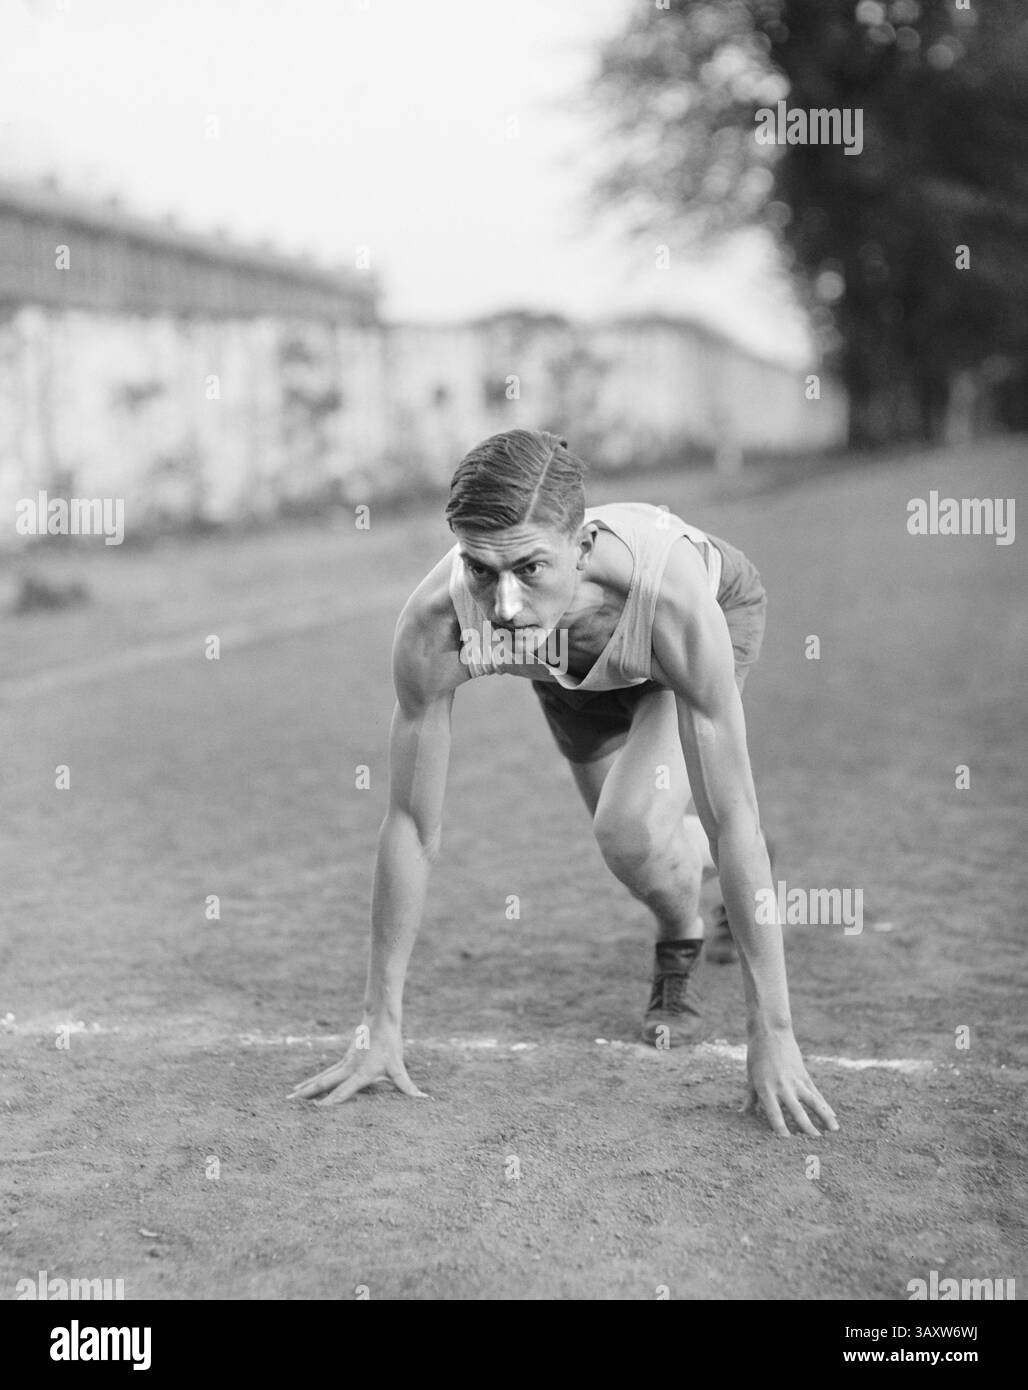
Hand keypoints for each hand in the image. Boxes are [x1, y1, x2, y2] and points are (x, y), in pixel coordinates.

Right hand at [287, 1019, 427, 1105]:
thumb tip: (424, 1099)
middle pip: (324, 1083)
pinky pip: (325, 1073)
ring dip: (305, 1088)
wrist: (381, 1019)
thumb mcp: (399, 1067)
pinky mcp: (343, 1061)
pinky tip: (302, 1087)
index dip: (331, 1102)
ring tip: (289, 1098)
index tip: (317, 1111)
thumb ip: (408, 1087)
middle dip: (307, 1094)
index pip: (343, 1091)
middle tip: (289, 1103)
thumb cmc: (390, 1044)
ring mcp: (343, 1064)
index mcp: (360, 1073)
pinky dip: (312, 1080)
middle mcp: (348, 1069)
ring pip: (321, 1077)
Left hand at [744, 1023, 838, 1137]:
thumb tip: (742, 1114)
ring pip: (813, 1102)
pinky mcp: (804, 1075)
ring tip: (833, 1131)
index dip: (780, 1128)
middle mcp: (782, 1087)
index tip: (786, 1142)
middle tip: (816, 1143)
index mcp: (766, 1089)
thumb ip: (750, 1098)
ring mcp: (795, 1080)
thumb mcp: (751, 1077)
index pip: (774, 1113)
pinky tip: (832, 1116)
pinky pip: (816, 1093)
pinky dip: (824, 1105)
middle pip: (797, 1111)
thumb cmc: (756, 1055)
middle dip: (807, 1127)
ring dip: (824, 1117)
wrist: (770, 1032)